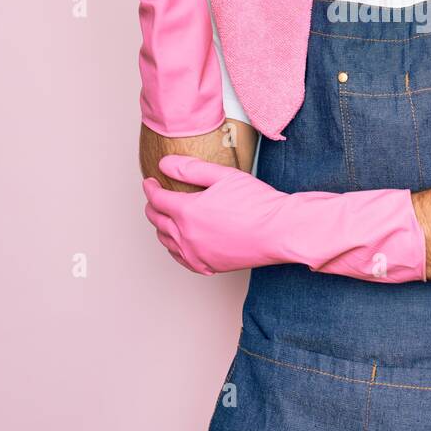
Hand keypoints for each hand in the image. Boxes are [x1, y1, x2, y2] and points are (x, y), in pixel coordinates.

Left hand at [143, 155, 426, 282]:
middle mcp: (186, 237)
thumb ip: (190, 169)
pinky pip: (182, 259)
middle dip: (153, 206)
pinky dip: (176, 248)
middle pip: (157, 221)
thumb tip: (164, 164)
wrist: (280, 231)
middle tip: (157, 197)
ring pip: (166, 242)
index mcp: (187, 212)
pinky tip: (181, 242)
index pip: (157, 199)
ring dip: (162, 227)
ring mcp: (196, 254)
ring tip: (167, 217)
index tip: (152, 181)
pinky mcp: (209, 266)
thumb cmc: (257, 203)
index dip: (151, 187)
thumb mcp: (223, 176)